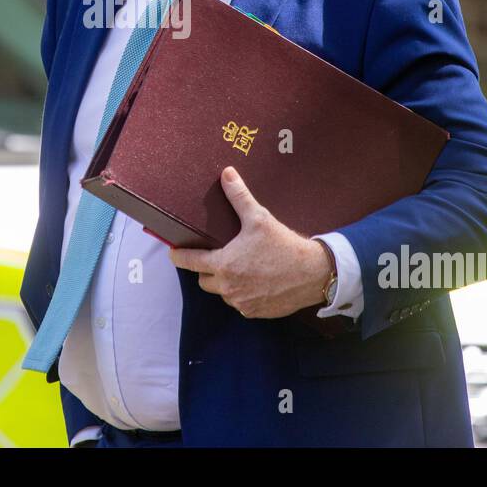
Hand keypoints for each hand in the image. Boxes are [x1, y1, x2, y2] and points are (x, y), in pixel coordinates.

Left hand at [167, 166, 330, 318]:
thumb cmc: (284, 246)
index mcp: (224, 265)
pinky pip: (240, 304)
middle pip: (204, 280)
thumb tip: (227, 174)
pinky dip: (243, 294)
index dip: (179, 256)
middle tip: (219, 257)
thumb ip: (239, 197)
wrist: (313, 274)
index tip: (173, 253)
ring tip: (240, 268)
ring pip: (222, 293)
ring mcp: (242, 303)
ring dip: (225, 283)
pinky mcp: (256, 312)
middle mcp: (228, 288)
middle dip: (207, 269)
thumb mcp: (260, 218)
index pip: (189, 262)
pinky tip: (255, 281)